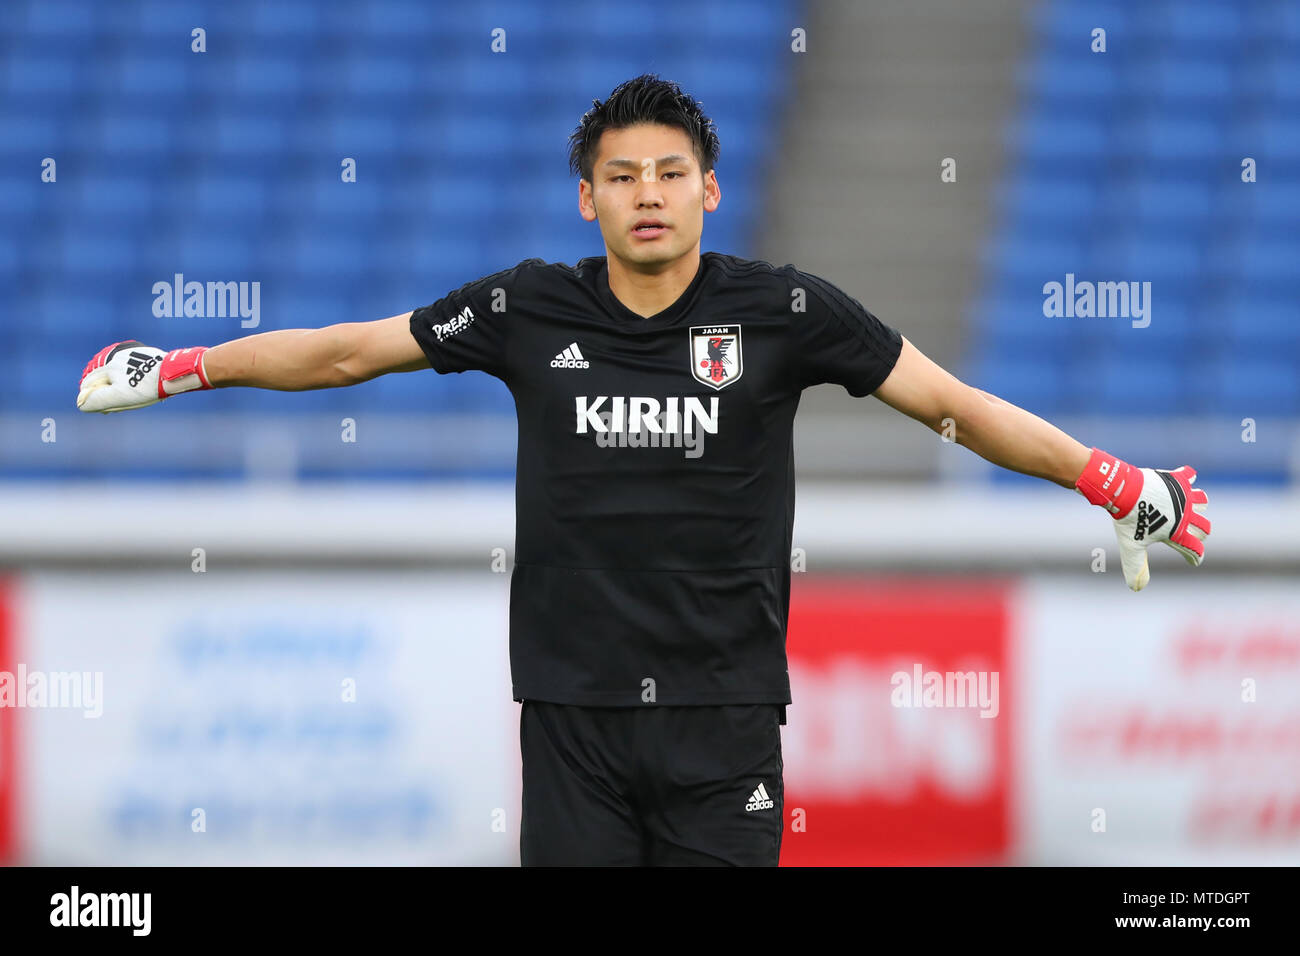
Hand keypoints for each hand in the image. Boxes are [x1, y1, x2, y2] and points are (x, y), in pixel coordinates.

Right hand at [78, 341, 209, 412]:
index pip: (90, 383)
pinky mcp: (148, 355)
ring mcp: (134, 354)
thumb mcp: (119, 397)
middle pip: (104, 377)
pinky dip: (133, 379)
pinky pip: (134, 369)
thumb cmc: (146, 387)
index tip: (99, 408)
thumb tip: (81, 405)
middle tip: (113, 407)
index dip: (91, 397)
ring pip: (119, 374)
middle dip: (106, 392)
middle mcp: (118, 356)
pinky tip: (141, 389)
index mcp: (109, 366)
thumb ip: (98, 400)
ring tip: (128, 398)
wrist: (174, 374)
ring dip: (119, 386)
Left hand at [1076, 449, 1210, 590]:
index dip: (1194, 557)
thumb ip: (1136, 567)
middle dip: (1200, 533)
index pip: (1195, 550)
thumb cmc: (1129, 520)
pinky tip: (1185, 479)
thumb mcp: (1131, 546)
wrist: (1124, 491)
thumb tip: (1136, 588)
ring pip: (1203, 501)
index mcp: (1177, 534)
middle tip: (1190, 533)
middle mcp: (1185, 515)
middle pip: (1205, 527)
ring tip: (1186, 508)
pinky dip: (1189, 477)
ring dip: (1198, 505)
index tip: (1193, 560)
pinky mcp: (1177, 480)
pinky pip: (1190, 475)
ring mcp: (1183, 496)